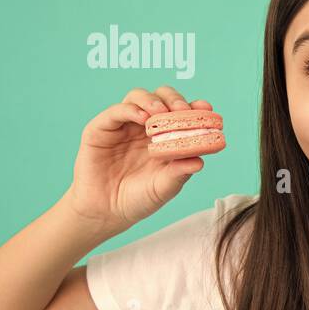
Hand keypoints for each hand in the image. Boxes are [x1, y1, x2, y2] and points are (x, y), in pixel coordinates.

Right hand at [65, 86, 214, 235]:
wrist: (107, 212)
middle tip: (183, 110)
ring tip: (161, 112)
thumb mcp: (164, 187)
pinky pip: (116, 111)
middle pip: (161, 98)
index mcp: (165, 136)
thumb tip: (200, 161)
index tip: (207, 109)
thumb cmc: (138, 198)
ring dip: (153, 100)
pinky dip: (130, 110)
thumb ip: (180, 172)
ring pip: (138, 97)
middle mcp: (145, 126)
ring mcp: (123, 126)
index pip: (181, 113)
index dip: (194, 107)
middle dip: (174, 99)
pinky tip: (143, 118)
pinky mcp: (101, 129)